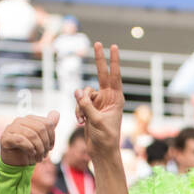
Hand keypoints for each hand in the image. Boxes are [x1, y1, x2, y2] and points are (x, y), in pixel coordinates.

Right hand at [0, 110, 59, 166]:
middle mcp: (20, 121)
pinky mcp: (5, 137)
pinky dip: (29, 148)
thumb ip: (48, 126)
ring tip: (39, 157)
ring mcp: (11, 128)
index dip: (52, 137)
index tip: (50, 148)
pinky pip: (21, 140)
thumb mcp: (42, 138)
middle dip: (45, 144)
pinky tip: (31, 153)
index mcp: (29, 119)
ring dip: (39, 149)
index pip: (47, 123)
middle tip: (44, 154)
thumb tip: (56, 112)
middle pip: (41, 128)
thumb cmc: (29, 150)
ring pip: (32, 134)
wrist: (16, 162)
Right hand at [74, 42, 123, 157]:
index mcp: (116, 99)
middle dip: (99, 60)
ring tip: (83, 119)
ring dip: (80, 105)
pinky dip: (77, 111)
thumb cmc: (106, 138)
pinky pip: (79, 102)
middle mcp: (108, 98)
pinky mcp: (89, 108)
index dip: (113, 61)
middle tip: (98, 43)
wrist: (102, 151)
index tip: (113, 47)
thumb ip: (87, 105)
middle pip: (102, 74)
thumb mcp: (97, 121)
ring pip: (84, 93)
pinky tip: (81, 122)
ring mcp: (98, 102)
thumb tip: (77, 91)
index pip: (115, 76)